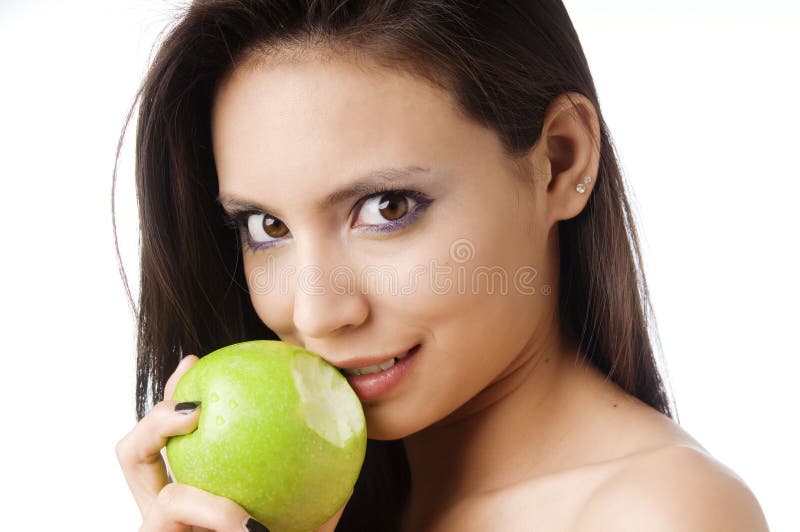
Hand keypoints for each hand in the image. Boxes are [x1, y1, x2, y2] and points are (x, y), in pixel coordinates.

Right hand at [116, 355, 350, 531]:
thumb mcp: (307, 524)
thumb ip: (318, 491)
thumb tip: (345, 440)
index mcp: (188, 496)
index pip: (171, 436)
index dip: (174, 394)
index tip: (198, 362)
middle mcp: (162, 516)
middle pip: (131, 454)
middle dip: (154, 420)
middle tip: (194, 406)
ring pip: (156, 497)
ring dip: (199, 491)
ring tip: (239, 508)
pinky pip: (179, 520)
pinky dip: (216, 518)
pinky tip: (253, 530)